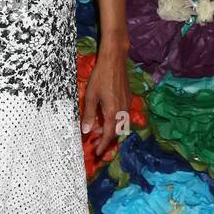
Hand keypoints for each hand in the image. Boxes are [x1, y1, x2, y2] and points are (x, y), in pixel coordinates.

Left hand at [81, 42, 131, 159]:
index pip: (109, 135)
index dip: (103, 145)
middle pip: (116, 132)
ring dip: (109, 129)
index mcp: (113, 112)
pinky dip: (114, 120)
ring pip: (120, 124)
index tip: (97, 152)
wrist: (115, 60)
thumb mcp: (90, 96)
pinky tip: (105, 116)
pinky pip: (122, 115)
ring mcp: (127, 104)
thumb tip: (86, 131)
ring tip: (97, 128)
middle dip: (105, 139)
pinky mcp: (128, 98)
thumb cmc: (100, 76)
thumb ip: (89, 114)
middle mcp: (123, 110)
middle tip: (94, 141)